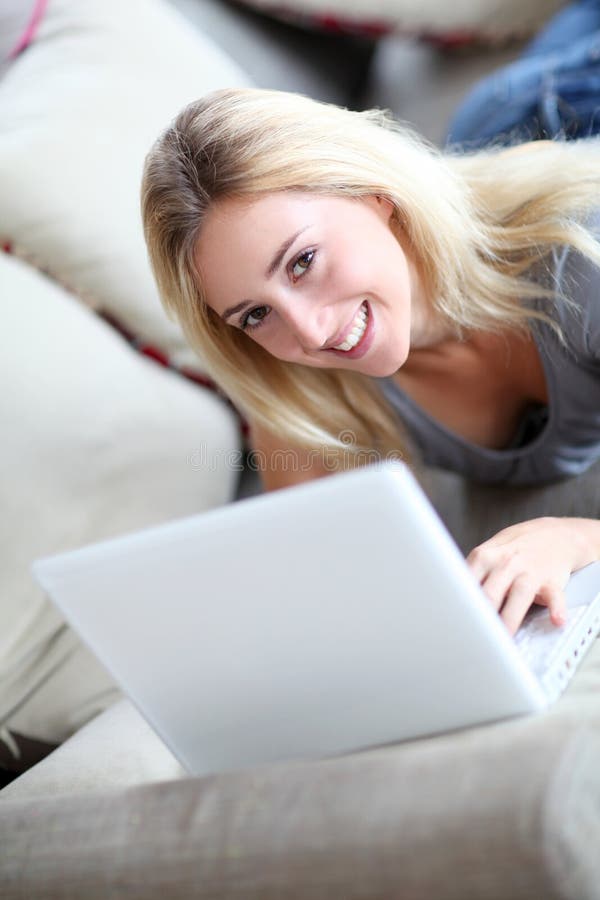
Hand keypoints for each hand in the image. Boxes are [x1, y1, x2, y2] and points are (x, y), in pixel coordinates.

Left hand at [465, 517, 599, 635]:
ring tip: (503, 641)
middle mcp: (506, 563)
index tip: (454, 623)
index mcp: (484, 557)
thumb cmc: (515, 548)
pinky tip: (556, 620)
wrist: (554, 535)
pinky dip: (556, 608)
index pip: (467, 582)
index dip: (459, 605)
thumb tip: (449, 601)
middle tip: (473, 638)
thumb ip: (472, 574)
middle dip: (481, 616)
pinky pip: (554, 596)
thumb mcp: (489, 553)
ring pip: (519, 595)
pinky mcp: (552, 581)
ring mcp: (530, 571)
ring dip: (510, 619)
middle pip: (489, 593)